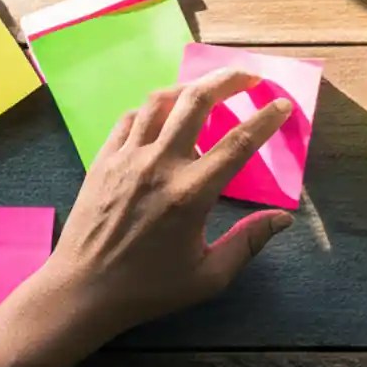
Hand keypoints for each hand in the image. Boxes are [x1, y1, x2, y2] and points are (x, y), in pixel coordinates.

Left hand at [42, 68, 295, 344]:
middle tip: (248, 76)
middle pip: (197, 101)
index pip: (238, 143)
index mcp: (191, 194)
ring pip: (160, 101)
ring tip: (206, 91)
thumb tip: (284, 218)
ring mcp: (127, 158)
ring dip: (189, 89)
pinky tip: (162, 118)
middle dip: (228, 79)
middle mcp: (160, 165)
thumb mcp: (208, 276)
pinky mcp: (103, 159)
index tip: (282, 104)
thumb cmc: (149, 288)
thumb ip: (248, 242)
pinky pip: (130, 118)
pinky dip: (152, 110)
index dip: (265, 119)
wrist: (82, 290)